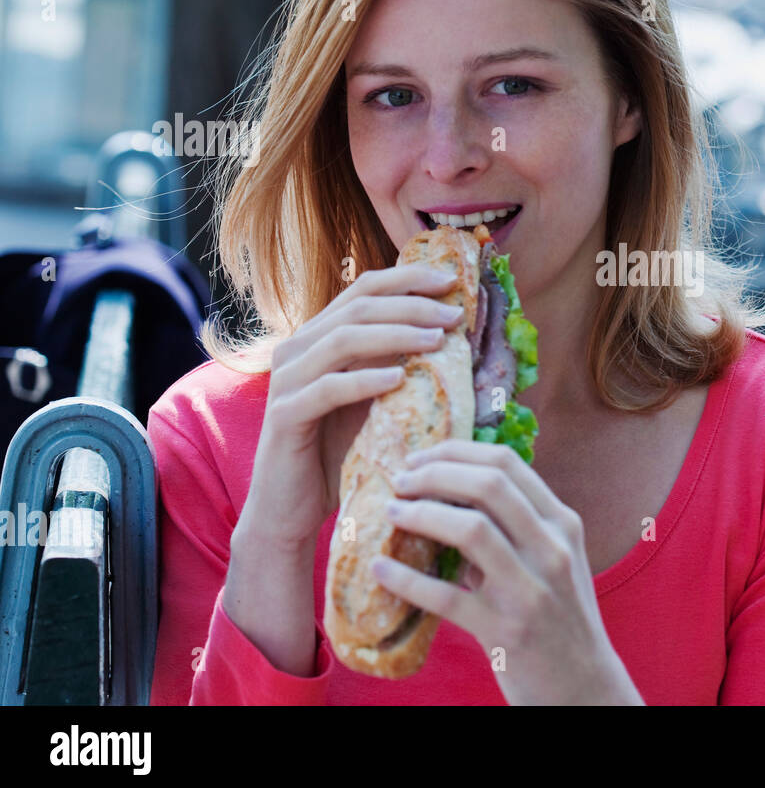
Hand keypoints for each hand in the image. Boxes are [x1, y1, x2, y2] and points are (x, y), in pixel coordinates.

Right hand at [239, 265, 464, 550]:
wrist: (292, 508)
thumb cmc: (339, 453)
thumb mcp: (374, 401)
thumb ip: (399, 365)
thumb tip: (456, 339)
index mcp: (319, 337)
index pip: (364, 289)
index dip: (407, 279)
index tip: (451, 280)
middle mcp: (298, 349)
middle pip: (358, 307)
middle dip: (411, 305)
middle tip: (454, 315)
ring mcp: (287, 380)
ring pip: (342, 339)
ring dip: (395, 335)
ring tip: (436, 340)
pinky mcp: (285, 415)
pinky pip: (327, 389)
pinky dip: (364, 380)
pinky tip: (398, 379)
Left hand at [373, 440, 643, 704]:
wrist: (584, 686)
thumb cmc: (560, 619)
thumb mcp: (553, 562)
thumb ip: (515, 528)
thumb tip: (449, 496)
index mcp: (562, 524)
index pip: (508, 463)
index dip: (457, 451)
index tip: (422, 456)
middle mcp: (552, 548)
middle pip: (488, 484)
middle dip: (434, 473)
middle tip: (400, 479)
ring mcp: (531, 589)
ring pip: (470, 528)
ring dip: (420, 514)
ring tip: (391, 513)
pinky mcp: (506, 630)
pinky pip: (446, 596)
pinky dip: (406, 580)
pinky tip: (381, 571)